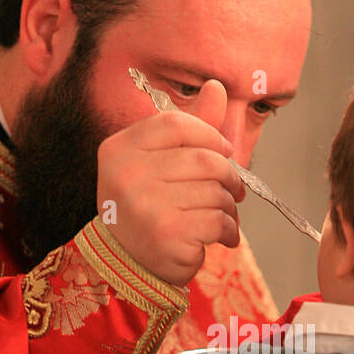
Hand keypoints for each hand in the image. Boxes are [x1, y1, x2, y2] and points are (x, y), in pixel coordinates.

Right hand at [96, 79, 244, 286]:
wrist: (129, 266)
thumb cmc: (149, 207)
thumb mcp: (160, 162)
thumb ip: (190, 127)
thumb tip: (217, 87)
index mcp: (120, 149)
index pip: (176, 123)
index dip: (209, 135)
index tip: (223, 151)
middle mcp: (127, 174)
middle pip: (204, 159)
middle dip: (229, 176)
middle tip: (234, 191)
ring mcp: (145, 205)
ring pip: (215, 191)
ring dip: (229, 207)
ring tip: (222, 217)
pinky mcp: (167, 234)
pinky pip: (217, 220)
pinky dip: (229, 231)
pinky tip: (221, 238)